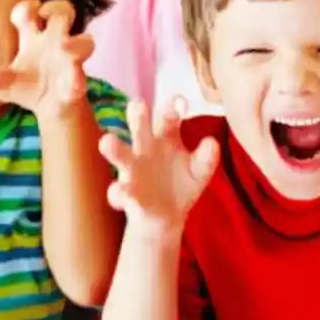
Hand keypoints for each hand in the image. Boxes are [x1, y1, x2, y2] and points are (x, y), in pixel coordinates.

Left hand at [0, 0, 94, 117]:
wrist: (50, 111)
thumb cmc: (27, 87)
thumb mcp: (4, 84)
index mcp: (33, 38)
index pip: (28, 12)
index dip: (27, 7)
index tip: (29, 13)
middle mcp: (55, 43)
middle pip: (63, 13)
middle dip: (58, 8)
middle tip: (46, 16)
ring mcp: (70, 62)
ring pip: (83, 43)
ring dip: (75, 44)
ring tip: (65, 49)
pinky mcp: (77, 84)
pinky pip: (80, 80)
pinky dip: (76, 84)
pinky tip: (72, 89)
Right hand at [101, 97, 220, 239]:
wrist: (166, 218)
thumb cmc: (181, 185)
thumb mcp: (199, 172)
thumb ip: (206, 158)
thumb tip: (212, 143)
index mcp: (165, 138)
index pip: (167, 118)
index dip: (171, 108)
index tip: (179, 102)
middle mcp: (145, 149)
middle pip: (139, 128)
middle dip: (138, 116)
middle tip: (138, 104)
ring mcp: (133, 171)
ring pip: (120, 154)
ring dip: (113, 147)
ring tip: (107, 141)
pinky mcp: (127, 195)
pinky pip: (119, 191)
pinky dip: (119, 192)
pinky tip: (122, 192)